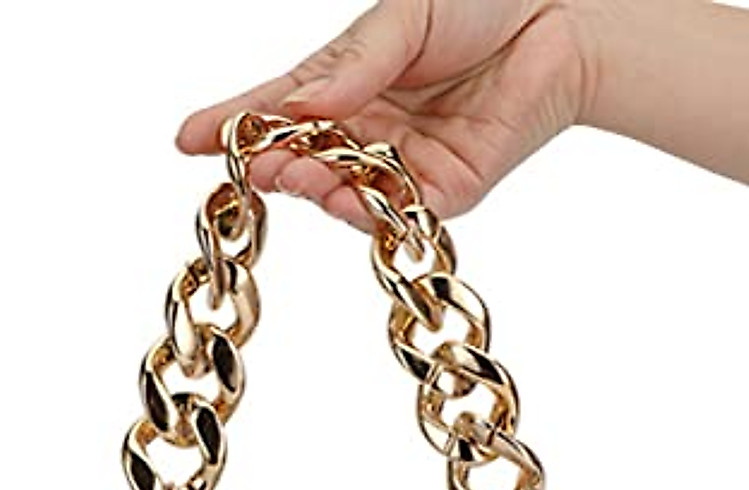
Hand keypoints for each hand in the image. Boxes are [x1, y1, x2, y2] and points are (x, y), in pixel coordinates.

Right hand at [175, 0, 594, 228]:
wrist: (563, 18)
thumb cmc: (480, 1)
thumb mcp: (403, 18)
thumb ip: (351, 67)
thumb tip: (296, 106)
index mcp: (348, 81)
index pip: (279, 109)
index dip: (233, 125)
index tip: (185, 140)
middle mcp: (367, 129)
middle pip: (305, 157)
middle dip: (274, 163)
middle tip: (253, 165)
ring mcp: (404, 164)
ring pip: (345, 190)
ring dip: (316, 187)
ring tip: (295, 174)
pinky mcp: (447, 191)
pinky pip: (398, 210)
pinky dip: (367, 207)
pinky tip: (343, 196)